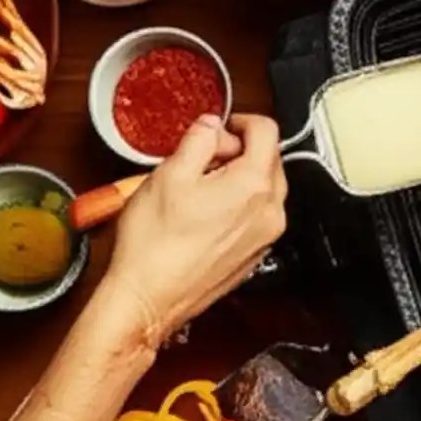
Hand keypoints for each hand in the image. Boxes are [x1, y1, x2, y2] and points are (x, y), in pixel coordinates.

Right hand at [104, 113, 287, 345]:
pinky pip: (258, 216)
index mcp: (254, 185)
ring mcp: (267, 237)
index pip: (267, 131)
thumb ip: (198, 139)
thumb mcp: (169, 174)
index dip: (242, 121)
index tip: (221, 128)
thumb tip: (212, 125)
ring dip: (240, 177)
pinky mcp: (256, 254)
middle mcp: (271, 212)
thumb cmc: (155, 244)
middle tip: (204, 157)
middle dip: (241, 149)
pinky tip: (206, 213)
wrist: (149, 299)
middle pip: (270, 160)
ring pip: (266, 189)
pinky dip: (240, 204)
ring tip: (201, 186)